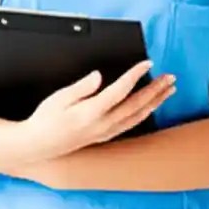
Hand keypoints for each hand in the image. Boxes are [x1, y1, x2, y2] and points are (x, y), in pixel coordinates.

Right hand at [23, 61, 174, 159]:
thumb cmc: (45, 119)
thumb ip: (81, 87)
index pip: (121, 90)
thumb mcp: (59, 98)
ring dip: (155, 102)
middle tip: (171, 77)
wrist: (38, 145)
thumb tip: (99, 76)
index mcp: (92, 111)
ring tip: (169, 90)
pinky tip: (151, 106)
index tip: (147, 62)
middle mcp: (103, 124)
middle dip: (156, 89)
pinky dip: (145, 113)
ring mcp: (105, 132)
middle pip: (137, 104)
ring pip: (138, 116)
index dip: (136, 75)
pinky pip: (131, 124)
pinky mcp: (104, 136)